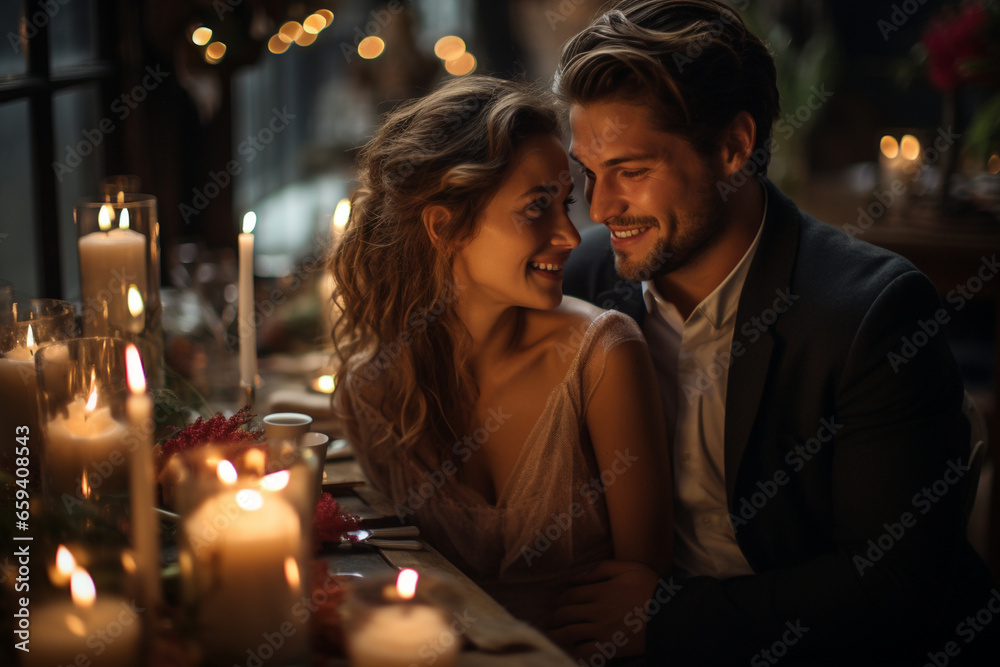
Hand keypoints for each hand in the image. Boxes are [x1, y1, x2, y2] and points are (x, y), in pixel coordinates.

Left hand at [544, 559, 661, 661]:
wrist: (671, 615)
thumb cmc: (652, 588)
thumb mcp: (629, 568)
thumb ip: (602, 569)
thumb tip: (579, 575)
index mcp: (601, 591)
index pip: (571, 595)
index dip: (559, 599)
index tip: (554, 604)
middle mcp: (597, 611)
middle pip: (566, 614)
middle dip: (553, 618)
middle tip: (545, 621)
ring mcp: (602, 630)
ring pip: (570, 633)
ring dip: (556, 634)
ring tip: (548, 636)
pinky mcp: (610, 648)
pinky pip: (586, 652)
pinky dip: (573, 652)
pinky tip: (567, 651)